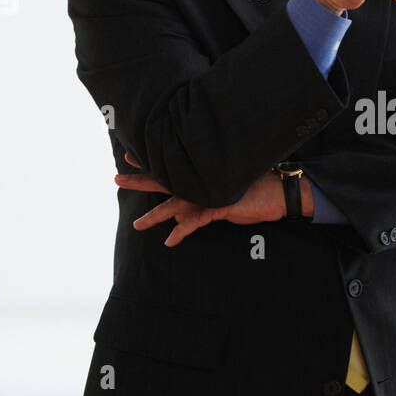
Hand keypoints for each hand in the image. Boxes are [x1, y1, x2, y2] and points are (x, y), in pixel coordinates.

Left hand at [115, 152, 312, 245]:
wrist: (277, 194)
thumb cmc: (252, 192)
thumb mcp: (223, 197)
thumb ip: (199, 202)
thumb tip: (179, 214)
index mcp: (200, 176)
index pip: (169, 168)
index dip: (149, 162)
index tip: (129, 155)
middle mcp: (200, 182)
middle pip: (164, 180)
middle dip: (140, 180)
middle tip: (117, 177)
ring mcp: (208, 193)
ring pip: (174, 204)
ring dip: (154, 216)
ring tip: (136, 225)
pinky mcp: (219, 206)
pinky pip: (196, 221)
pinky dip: (182, 231)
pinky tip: (170, 241)